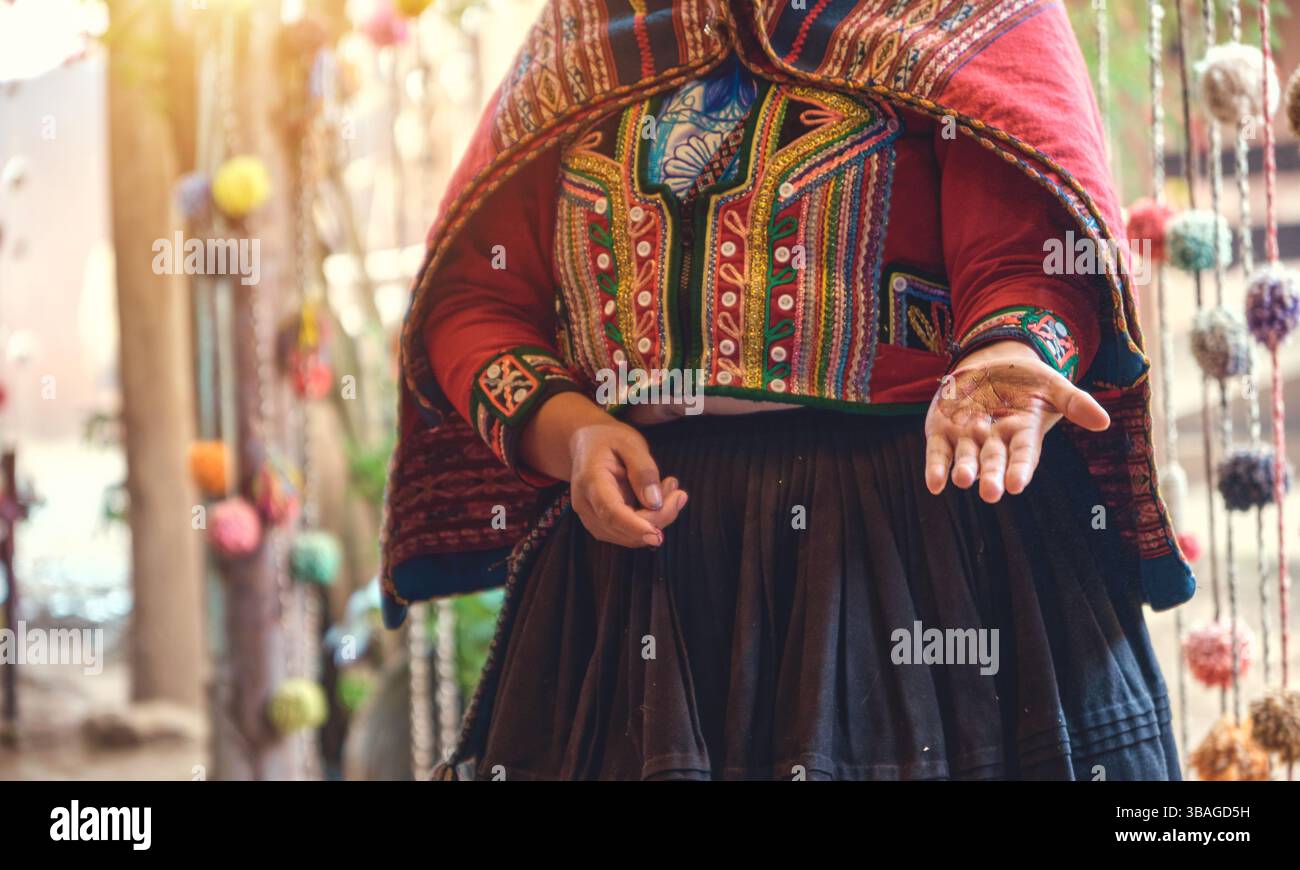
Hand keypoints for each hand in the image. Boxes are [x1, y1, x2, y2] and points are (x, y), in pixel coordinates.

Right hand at [519, 392, 688, 547]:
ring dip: (656, 519)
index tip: (657, 535)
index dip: (634, 526)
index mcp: (590, 481)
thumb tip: (655, 502)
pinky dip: (649, 522)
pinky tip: (658, 499)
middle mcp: (586, 504)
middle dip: (658, 517)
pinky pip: (629, 534)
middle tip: (678, 493)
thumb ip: (643, 470)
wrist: (587, 444)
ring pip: (629, 536)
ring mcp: (591, 518)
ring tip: (668, 487)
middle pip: (623, 527)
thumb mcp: (629, 443)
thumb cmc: (608, 439)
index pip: (610, 512)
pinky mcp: (601, 525)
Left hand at [923, 340, 1109, 502]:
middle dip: (992, 476)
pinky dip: (935, 468)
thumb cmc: (1026, 381)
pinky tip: (934, 484)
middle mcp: (994, 441)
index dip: (1019, 469)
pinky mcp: (942, 432)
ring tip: (962, 479)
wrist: (990, 365)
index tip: (1015, 484)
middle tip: (991, 492)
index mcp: (1022, 434)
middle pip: (993, 461)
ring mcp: (967, 438)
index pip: (1023, 455)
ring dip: (964, 470)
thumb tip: (1104, 422)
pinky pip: (938, 453)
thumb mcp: (1053, 386)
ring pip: (965, 458)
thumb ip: (1075, 402)